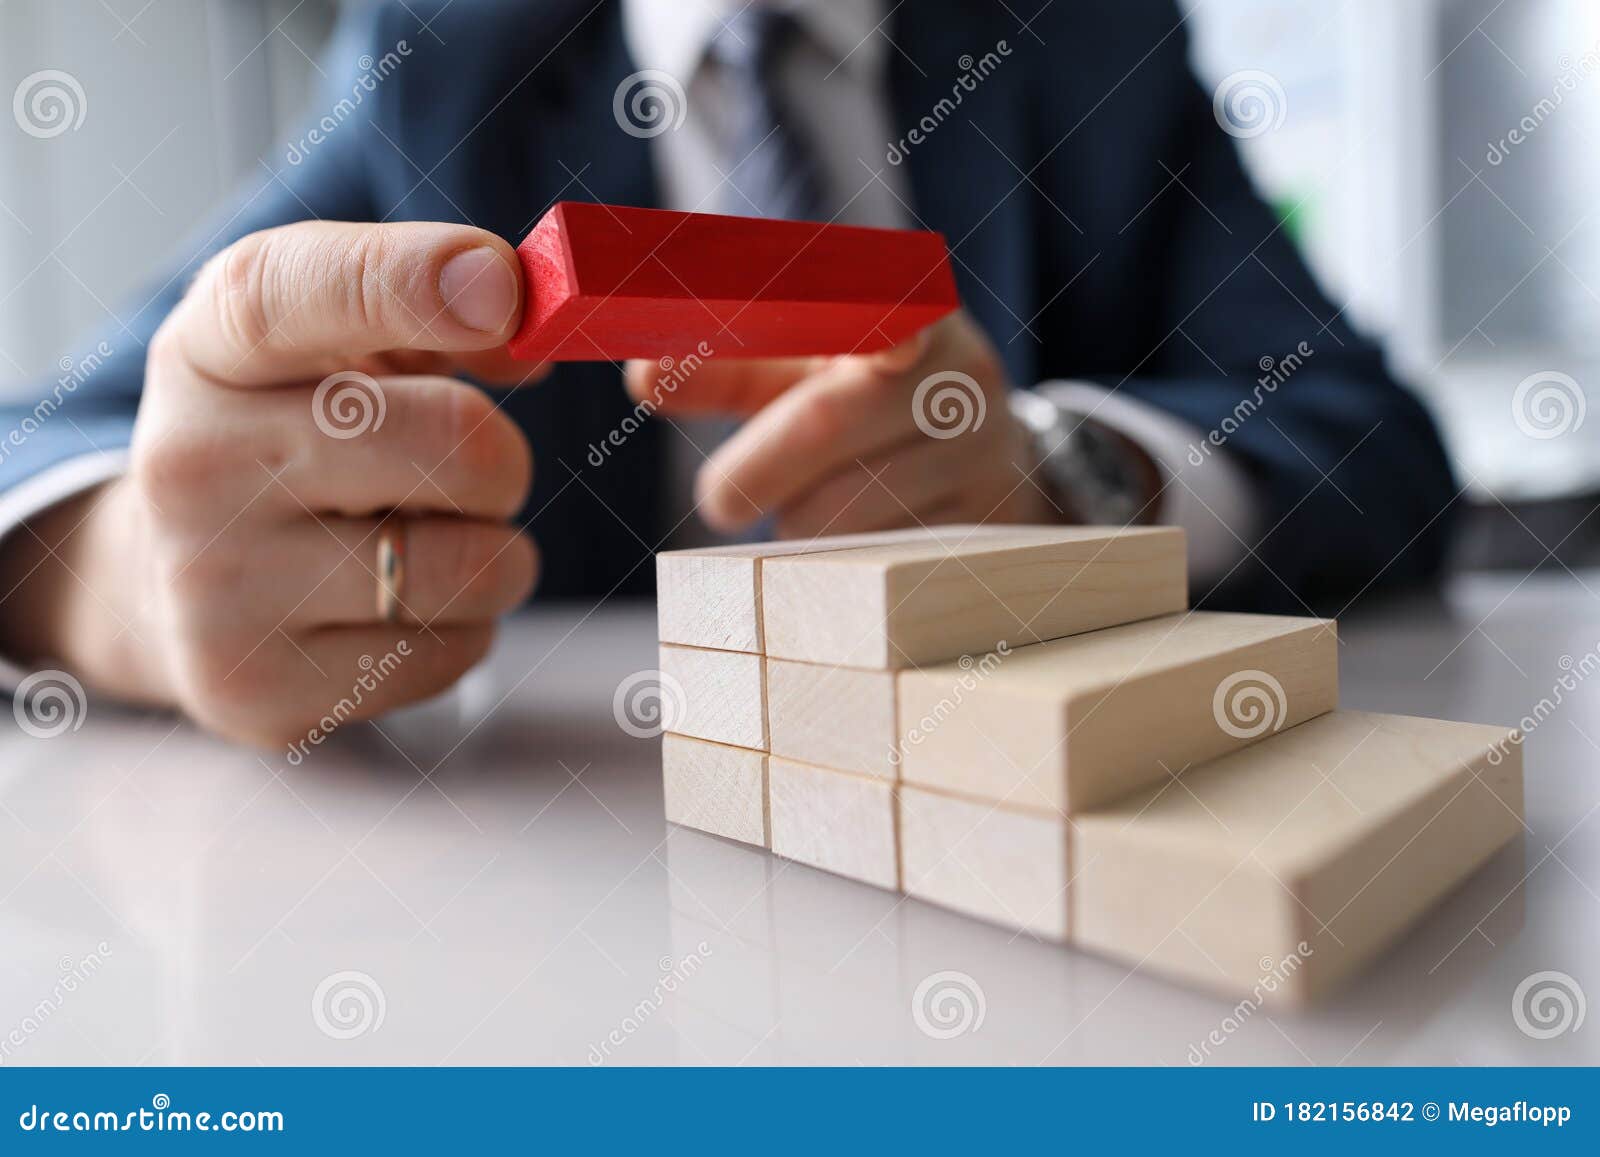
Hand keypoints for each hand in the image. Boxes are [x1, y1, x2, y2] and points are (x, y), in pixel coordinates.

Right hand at [0, 221, 544, 746]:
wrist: (173, 582)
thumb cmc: (292, 439)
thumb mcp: (332, 348)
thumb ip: (436, 315)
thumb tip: (527, 333)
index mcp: (210, 349)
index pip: (289, 295)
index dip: (408, 280)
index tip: (501, 288)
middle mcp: (192, 462)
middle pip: (452, 443)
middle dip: (500, 457)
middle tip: (468, 470)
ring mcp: (217, 588)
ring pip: (475, 565)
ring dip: (494, 553)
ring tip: (426, 540)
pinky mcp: (262, 691)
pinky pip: (454, 653)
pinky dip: (461, 628)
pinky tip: (394, 609)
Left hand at [624, 310, 1057, 537]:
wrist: (978, 454)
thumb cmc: (862, 397)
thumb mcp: (802, 369)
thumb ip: (725, 366)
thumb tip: (642, 375)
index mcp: (912, 316)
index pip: (900, 312)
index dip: (886, 329)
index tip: (888, 349)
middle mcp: (959, 378)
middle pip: (833, 420)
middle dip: (759, 465)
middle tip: (718, 502)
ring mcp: (983, 456)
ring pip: (850, 505)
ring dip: (801, 518)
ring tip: (805, 507)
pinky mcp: (987, 528)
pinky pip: (883, 558)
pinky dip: (846, 558)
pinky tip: (855, 537)